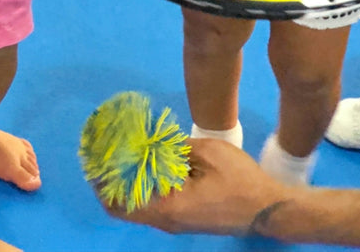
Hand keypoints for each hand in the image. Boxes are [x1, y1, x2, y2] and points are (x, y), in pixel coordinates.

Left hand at [102, 138, 288, 235]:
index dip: (100, 184)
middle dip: (108, 181)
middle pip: (123, 206)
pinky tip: (145, 160)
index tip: (92, 159)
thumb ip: (175, 147)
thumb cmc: (239, 181)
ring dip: (125, 182)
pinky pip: (152, 202)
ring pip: (137, 205)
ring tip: (119, 152)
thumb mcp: (208, 153)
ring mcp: (174, 220)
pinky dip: (142, 184)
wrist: (267, 209)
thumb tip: (151, 140)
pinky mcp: (183, 216)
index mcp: (168, 207)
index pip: (119, 203)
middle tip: (101, 153)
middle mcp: (166, 219)